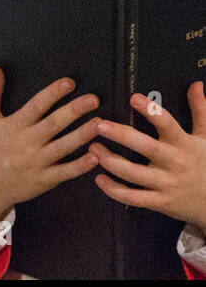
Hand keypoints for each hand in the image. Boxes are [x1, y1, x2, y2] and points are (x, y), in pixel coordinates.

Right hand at [0, 67, 100, 230]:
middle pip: (54, 123)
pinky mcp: (45, 179)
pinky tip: (96, 156)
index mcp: (14, 125)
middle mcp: (27, 142)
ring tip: (101, 123)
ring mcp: (37, 162)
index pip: (36, 105)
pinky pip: (66, 171)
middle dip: (74, 110)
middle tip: (93, 99)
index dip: (53, 93)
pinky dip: (80, 165)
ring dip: (83, 134)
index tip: (69, 82)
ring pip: (64, 146)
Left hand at [90, 83, 205, 229]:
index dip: (151, 111)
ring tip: (92, 148)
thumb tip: (195, 85)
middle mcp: (174, 163)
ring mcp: (166, 184)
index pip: (168, 124)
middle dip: (121, 135)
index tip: (134, 97)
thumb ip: (200, 110)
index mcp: (185, 144)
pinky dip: (114, 190)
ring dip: (111, 161)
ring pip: (134, 174)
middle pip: (146, 147)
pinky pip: (132, 198)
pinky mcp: (159, 202)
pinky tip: (98, 178)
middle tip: (99, 125)